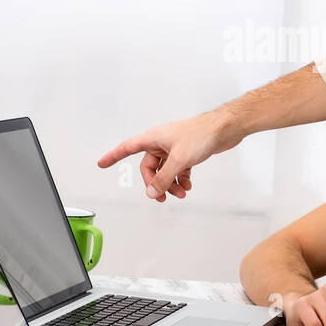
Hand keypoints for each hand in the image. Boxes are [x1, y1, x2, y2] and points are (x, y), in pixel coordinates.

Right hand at [97, 109, 241, 201]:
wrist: (224, 128)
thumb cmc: (201, 134)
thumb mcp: (179, 159)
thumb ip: (164, 178)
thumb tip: (151, 191)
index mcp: (153, 138)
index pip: (127, 148)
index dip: (113, 156)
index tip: (102, 163)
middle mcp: (161, 142)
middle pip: (149, 167)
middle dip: (156, 183)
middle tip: (162, 197)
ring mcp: (174, 148)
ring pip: (165, 170)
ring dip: (171, 184)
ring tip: (181, 193)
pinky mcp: (187, 153)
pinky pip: (178, 170)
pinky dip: (181, 179)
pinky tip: (188, 186)